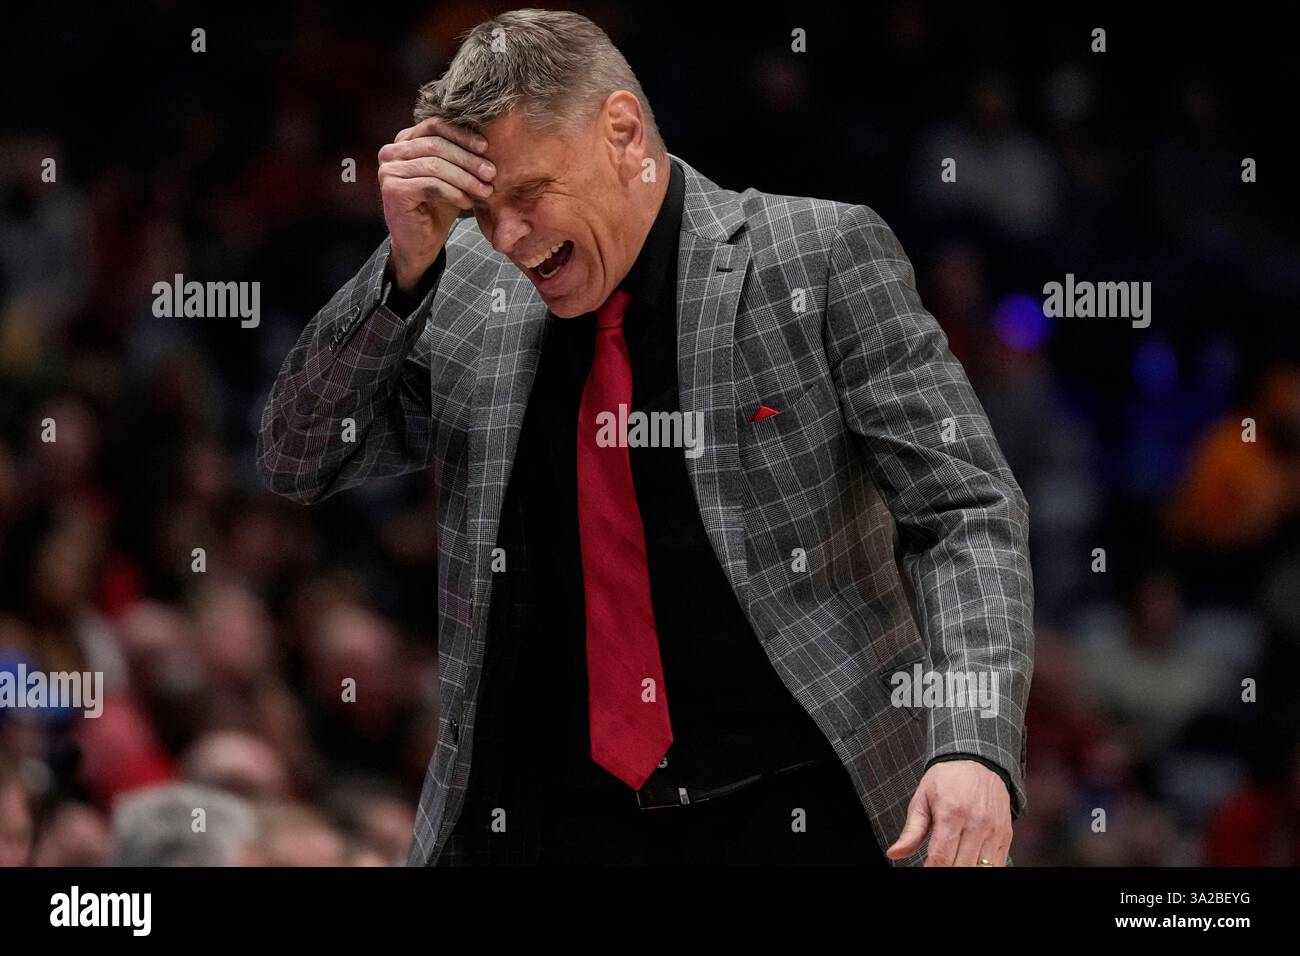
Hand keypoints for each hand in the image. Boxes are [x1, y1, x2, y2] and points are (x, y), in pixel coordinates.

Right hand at [378, 116, 496, 292]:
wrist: (420, 243)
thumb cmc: (436, 208)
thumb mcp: (452, 176)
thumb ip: (459, 155)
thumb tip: (486, 139)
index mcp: (404, 141)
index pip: (435, 125)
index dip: (462, 134)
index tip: (485, 147)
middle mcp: (391, 152)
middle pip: (436, 144)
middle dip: (468, 159)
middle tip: (491, 173)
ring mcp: (389, 170)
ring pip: (436, 165)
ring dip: (465, 178)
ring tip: (485, 191)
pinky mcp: (393, 190)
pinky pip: (431, 184)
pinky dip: (454, 192)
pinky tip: (467, 203)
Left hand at [886, 760, 1012, 865]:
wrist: (978, 762)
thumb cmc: (947, 780)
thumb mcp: (922, 800)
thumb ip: (910, 831)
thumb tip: (894, 854)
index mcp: (951, 814)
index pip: (940, 858)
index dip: (930, 870)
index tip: (925, 869)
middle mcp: (975, 824)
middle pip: (960, 866)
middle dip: (945, 870)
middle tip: (937, 864)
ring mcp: (993, 831)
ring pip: (979, 869)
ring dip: (963, 869)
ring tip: (952, 862)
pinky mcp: (1006, 835)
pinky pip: (997, 865)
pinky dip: (982, 869)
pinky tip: (968, 861)